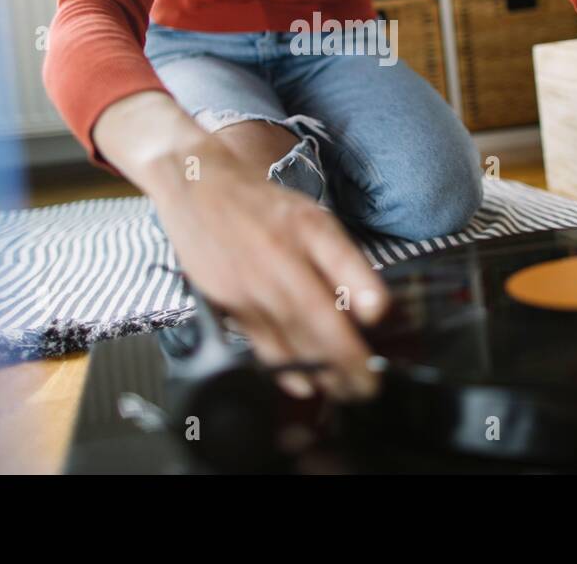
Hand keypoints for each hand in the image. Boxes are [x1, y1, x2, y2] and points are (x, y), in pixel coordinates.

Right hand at [150, 140, 390, 401]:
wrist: (199, 186)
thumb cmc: (263, 207)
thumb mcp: (317, 222)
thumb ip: (348, 266)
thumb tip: (375, 311)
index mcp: (308, 238)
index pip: (348, 296)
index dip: (363, 341)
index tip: (377, 365)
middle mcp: (278, 266)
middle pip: (319, 333)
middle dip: (346, 371)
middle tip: (365, 388)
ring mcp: (248, 290)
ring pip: (287, 348)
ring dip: (318, 376)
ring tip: (340, 390)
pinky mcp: (225, 305)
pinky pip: (259, 347)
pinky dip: (283, 370)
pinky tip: (301, 380)